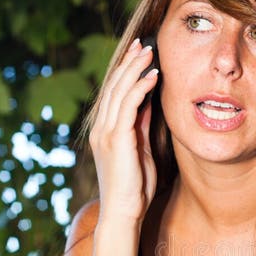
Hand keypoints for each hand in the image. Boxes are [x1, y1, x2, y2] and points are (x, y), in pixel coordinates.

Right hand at [89, 38, 159, 222]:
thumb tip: (150, 103)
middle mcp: (102, 128)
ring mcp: (106, 133)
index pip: (114, 93)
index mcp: (105, 131)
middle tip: (144, 42)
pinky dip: (141, 88)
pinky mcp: (117, 139)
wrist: (124, 213)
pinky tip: (153, 75)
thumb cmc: (135, 188)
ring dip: (136, 69)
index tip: (139, 53)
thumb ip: (142, 127)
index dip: (126, 71)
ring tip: (150, 51)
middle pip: (114, 86)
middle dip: (129, 62)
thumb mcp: (142, 150)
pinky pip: (129, 106)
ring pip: (120, 91)